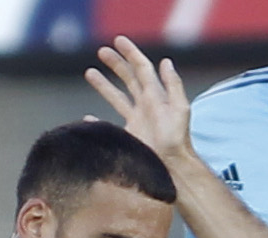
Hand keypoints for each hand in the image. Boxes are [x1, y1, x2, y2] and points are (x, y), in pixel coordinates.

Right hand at [85, 36, 192, 163]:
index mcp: (155, 96)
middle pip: (128, 79)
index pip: (142, 69)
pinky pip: (110, 126)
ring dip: (104, 85)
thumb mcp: (179, 108)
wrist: (171, 166)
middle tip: (101, 51)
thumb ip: (173, 85)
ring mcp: (136, 121)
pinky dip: (98, 122)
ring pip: (117, 97)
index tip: (117, 41)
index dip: (131, 54)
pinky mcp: (129, 137)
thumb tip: (165, 61)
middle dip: (116, 64)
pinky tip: (88, 118)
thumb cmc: (177, 139)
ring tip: (89, 72)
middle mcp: (145, 106)